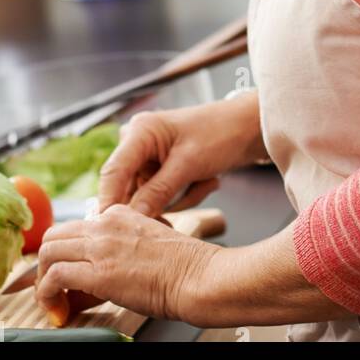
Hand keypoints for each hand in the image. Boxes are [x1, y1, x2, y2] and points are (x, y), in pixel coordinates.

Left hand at [35, 205, 218, 324]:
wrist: (198, 277)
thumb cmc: (184, 268)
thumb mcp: (148, 244)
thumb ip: (120, 250)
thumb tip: (95, 277)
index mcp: (119, 214)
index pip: (74, 229)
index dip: (65, 256)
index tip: (67, 279)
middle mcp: (106, 224)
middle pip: (53, 236)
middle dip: (45, 266)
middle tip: (53, 291)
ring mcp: (101, 245)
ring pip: (46, 252)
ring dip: (43, 282)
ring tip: (54, 304)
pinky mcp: (99, 272)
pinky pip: (54, 277)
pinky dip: (47, 296)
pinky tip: (59, 311)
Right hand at [98, 94, 264, 217]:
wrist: (249, 129)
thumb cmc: (221, 134)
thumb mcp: (189, 164)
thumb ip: (157, 192)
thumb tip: (130, 219)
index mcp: (140, 131)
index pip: (113, 172)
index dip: (109, 203)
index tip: (111, 230)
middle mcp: (139, 143)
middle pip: (129, 189)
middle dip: (160, 201)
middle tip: (186, 201)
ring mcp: (150, 157)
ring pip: (148, 198)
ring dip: (179, 198)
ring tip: (205, 181)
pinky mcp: (162, 170)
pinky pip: (162, 196)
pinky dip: (184, 195)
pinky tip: (206, 181)